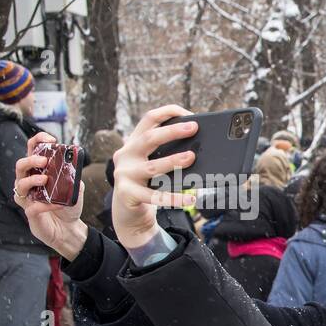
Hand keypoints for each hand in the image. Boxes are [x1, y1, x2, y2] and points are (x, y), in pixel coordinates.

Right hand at [13, 133, 87, 259]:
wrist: (70, 228)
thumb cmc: (68, 206)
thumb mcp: (75, 188)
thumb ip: (73, 176)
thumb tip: (74, 166)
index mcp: (38, 172)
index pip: (32, 151)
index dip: (37, 142)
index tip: (49, 138)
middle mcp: (29, 183)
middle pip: (20, 166)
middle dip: (30, 160)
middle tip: (44, 161)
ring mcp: (28, 198)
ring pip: (20, 185)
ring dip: (32, 180)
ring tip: (45, 180)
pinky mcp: (31, 214)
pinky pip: (32, 207)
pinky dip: (45, 205)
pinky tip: (57, 204)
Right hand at [110, 105, 199, 248]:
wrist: (127, 213)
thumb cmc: (147, 184)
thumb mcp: (153, 164)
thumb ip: (166, 154)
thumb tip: (200, 148)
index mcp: (133, 143)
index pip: (149, 119)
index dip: (168, 112)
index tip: (189, 114)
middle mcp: (126, 155)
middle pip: (149, 138)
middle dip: (172, 131)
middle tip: (194, 128)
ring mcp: (125, 174)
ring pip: (153, 167)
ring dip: (173, 161)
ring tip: (192, 158)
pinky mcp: (128, 194)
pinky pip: (155, 196)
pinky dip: (174, 198)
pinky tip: (191, 199)